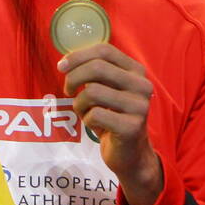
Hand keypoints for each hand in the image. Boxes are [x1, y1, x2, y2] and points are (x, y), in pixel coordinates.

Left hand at [59, 43, 162, 204]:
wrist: (131, 153)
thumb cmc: (113, 116)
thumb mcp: (107, 89)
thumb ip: (94, 72)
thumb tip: (65, 62)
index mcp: (136, 70)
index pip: (105, 50)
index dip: (79, 55)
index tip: (62, 66)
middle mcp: (142, 85)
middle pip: (97, 68)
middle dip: (73, 78)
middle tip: (68, 90)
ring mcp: (139, 106)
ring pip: (92, 92)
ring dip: (79, 103)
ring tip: (85, 112)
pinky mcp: (131, 127)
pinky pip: (95, 114)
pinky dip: (86, 120)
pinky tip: (95, 126)